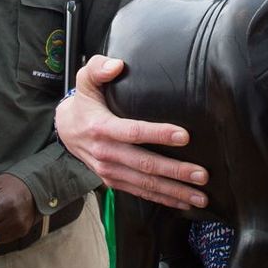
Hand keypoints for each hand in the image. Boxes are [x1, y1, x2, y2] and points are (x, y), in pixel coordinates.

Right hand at [55, 55, 206, 210]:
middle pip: (145, 165)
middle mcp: (106, 153)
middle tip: (201, 174)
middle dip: (175, 171)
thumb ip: (98, 68)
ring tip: (200, 197)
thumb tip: (117, 65)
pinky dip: (163, 199)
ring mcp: (110, 171)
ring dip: (174, 192)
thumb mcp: (85, 80)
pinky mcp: (114, 181)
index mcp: (102, 128)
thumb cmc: (84, 102)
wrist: (66, 130)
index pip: (133, 132)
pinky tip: (184, 203)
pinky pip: (140, 192)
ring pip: (146, 184)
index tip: (184, 136)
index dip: (159, 134)